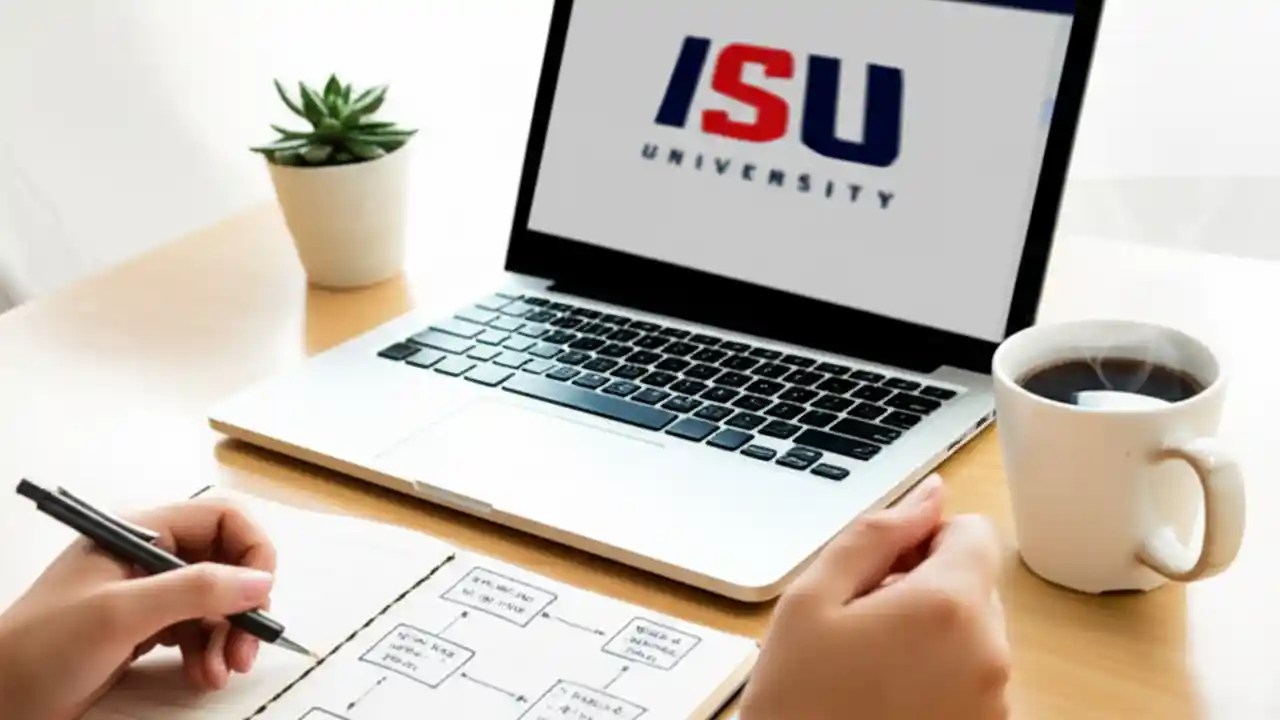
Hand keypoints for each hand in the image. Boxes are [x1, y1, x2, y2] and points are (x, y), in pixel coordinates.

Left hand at [0, 498, 277, 719]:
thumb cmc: (37, 651)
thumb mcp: (119, 614)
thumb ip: (193, 591)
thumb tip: (258, 581)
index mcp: (141, 533)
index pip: (221, 519)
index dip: (251, 552)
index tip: (259, 594)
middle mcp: (149, 557)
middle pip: (227, 564)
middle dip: (244, 605)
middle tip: (246, 646)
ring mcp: (147, 594)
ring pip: (217, 603)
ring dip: (229, 636)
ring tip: (221, 670)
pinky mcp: (145, 629)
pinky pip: (198, 631)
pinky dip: (209, 653)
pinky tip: (204, 674)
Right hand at [739, 475, 1009, 719]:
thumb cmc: (796, 705)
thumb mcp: (810, 600)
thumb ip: (876, 533)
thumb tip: (928, 495)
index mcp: (948, 607)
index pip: (974, 532)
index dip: (923, 540)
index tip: (881, 571)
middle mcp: (989, 654)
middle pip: (976, 584)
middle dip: (925, 588)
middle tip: (860, 625)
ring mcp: (995, 703)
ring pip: (973, 635)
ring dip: (931, 636)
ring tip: (868, 669)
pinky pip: (974, 682)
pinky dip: (939, 680)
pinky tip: (886, 700)